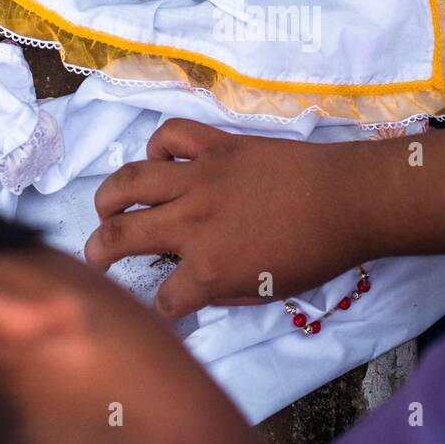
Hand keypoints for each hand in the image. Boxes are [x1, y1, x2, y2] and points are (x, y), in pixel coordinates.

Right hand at [84, 120, 377, 319]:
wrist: (348, 200)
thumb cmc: (315, 253)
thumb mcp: (266, 293)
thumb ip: (221, 292)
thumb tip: (192, 286)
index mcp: (209, 270)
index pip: (163, 299)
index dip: (158, 309)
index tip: (160, 306)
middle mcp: (194, 223)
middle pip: (121, 236)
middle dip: (98, 253)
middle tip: (96, 257)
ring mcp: (201, 180)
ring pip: (131, 181)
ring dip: (109, 197)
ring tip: (107, 207)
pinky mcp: (217, 146)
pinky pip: (171, 135)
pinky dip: (159, 146)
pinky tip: (163, 162)